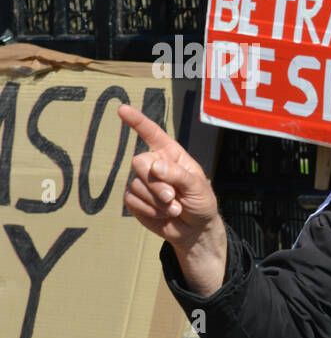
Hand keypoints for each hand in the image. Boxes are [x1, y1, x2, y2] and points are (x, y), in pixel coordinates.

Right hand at [118, 104, 225, 294]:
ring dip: (157, 201)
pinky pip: (132, 200)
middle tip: (173, 197)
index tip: (122, 108)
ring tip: (175, 208)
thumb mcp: (198, 187)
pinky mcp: (134, 199)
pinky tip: (163, 214)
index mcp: (171, 154)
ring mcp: (142, 181)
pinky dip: (150, 210)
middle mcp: (154, 164)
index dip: (137, 121)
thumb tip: (154, 166)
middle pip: (139, 162)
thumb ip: (178, 175)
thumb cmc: (201, 203)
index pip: (151, 133)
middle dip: (156, 183)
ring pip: (136, 184)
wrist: (194, 229)